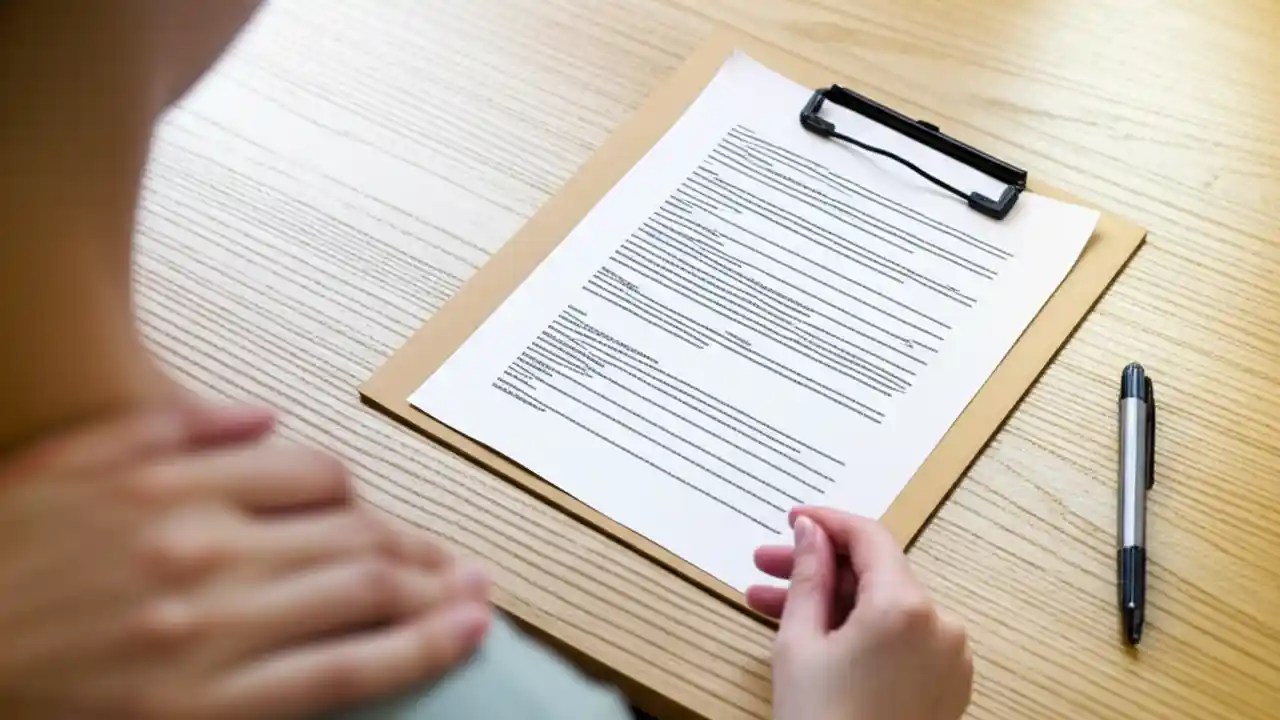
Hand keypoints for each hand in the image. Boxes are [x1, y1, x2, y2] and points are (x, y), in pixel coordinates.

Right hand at [0, 403, 490, 719]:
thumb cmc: (1, 567)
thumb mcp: (60, 468)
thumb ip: (167, 431)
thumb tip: (263, 415)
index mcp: (171, 488)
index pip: (313, 474)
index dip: (362, 498)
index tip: (379, 519)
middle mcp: (203, 550)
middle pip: (355, 531)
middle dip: (416, 548)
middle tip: (452, 565)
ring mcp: (213, 631)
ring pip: (366, 592)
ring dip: (437, 592)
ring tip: (475, 597)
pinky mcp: (211, 707)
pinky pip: (344, 670)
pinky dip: (417, 650)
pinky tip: (460, 636)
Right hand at [747, 507, 971, 719]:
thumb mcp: (800, 644)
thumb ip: (809, 577)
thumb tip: (812, 532)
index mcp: (904, 607)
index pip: (869, 537)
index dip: (827, 522)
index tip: (792, 520)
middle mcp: (939, 625)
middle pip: (874, 574)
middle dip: (817, 568)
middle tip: (766, 566)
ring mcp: (949, 657)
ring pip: (883, 608)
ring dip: (830, 602)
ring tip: (772, 607)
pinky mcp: (947, 684)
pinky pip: (900, 639)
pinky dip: (860, 631)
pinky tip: (813, 636)